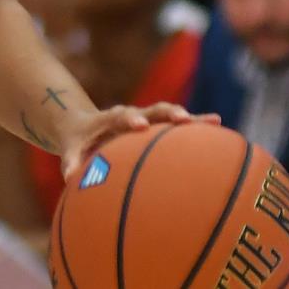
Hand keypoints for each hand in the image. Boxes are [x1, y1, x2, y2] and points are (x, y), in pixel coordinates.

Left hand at [58, 102, 216, 181]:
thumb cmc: (77, 141)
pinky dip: (196, 125)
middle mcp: (131, 115)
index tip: (139, 125)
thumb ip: (71, 161)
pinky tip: (218, 125)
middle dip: (166, 113)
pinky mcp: (156, 126)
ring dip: (190, 118)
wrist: (83, 124)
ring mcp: (146, 119)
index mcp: (110, 119)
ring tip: (213, 121)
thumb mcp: (70, 149)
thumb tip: (70, 178)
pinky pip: (178, 126)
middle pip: (151, 110)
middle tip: (183, 118)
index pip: (120, 116)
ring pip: (170, 116)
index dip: (130, 119)